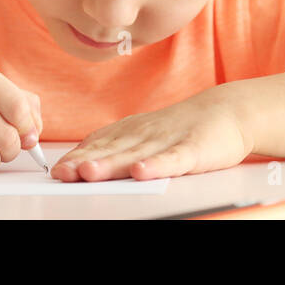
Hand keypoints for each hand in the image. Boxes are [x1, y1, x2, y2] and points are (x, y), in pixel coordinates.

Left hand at [52, 86, 253, 181]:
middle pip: (111, 151)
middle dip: (85, 162)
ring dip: (110, 164)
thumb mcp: (144, 134)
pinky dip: (156, 166)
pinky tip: (142, 172)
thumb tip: (78, 162)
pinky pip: (172, 159)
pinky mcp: (192, 149)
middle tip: (63, 172)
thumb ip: (115, 147)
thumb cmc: (182, 128)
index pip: (99, 146)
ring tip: (88, 172)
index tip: (57, 170)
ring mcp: (167, 141)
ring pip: (135, 155)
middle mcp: (144, 135)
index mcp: (131, 132)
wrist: (227, 111)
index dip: (77, 157)